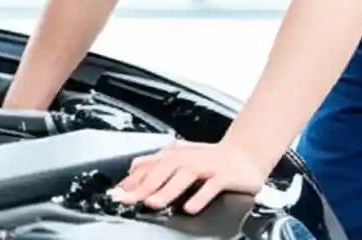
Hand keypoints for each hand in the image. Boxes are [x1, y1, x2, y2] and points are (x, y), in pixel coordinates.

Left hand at [108, 138, 266, 213]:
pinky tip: (190, 208)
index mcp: (174, 155)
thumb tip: (132, 168)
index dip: (131, 181)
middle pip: (162, 172)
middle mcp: (187, 159)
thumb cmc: (209, 158)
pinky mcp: (224, 176)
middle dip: (144, 187)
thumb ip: (157, 163)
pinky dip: (200, 197)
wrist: (244, 154)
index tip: (117, 194)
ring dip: (167, 191)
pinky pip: (211, 187)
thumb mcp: (180, 157)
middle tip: (128, 200)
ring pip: (183, 178)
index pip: (148, 167)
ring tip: (153, 203)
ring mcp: (206, 167)